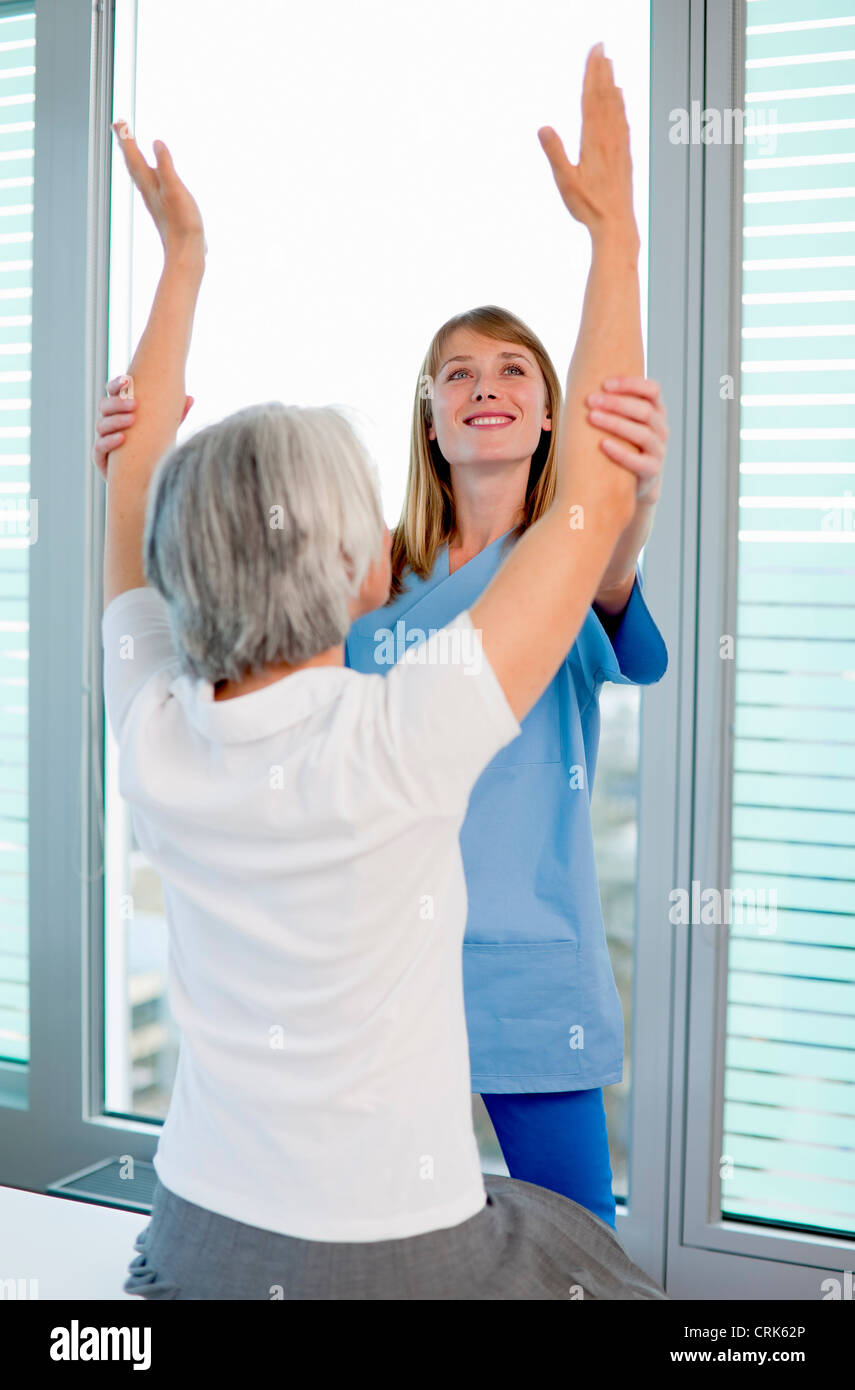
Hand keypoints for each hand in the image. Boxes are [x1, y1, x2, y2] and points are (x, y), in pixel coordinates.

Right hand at [92, 373, 193, 480]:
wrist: (146, 482)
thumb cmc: (155, 450)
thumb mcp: (166, 431)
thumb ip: (175, 416)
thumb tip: (190, 398)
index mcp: (119, 412)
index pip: (112, 392)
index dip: (116, 384)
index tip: (128, 380)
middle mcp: (108, 423)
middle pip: (104, 406)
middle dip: (118, 403)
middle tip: (135, 404)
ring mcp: (102, 440)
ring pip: (101, 425)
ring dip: (116, 420)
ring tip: (132, 420)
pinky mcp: (101, 459)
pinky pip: (100, 447)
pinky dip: (110, 441)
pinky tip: (122, 438)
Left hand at [111, 120, 204, 256]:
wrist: (186, 255)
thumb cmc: (182, 224)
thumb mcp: (176, 190)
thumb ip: (166, 166)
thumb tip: (156, 142)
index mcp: (149, 184)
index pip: (134, 156)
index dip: (126, 138)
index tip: (119, 120)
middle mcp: (148, 191)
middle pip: (133, 163)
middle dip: (126, 144)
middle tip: (119, 126)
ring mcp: (156, 201)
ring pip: (140, 175)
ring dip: (134, 158)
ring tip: (131, 146)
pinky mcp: (164, 210)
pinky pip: (151, 184)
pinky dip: (148, 173)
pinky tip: (154, 177)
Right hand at [537, 43, 636, 243]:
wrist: (617, 224)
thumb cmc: (588, 207)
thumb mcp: (565, 181)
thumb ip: (555, 153)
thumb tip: (543, 128)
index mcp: (593, 140)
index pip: (591, 98)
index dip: (591, 73)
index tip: (593, 51)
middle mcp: (609, 137)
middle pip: (605, 96)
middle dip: (602, 70)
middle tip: (601, 46)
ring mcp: (619, 145)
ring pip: (616, 106)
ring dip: (611, 83)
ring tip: (610, 64)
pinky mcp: (625, 156)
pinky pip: (623, 122)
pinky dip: (620, 105)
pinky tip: (620, 99)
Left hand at [586, 376, 665, 503]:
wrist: (632, 485)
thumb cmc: (619, 445)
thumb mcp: (620, 422)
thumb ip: (611, 405)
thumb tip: (578, 383)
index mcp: (656, 412)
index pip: (652, 390)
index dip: (630, 384)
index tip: (604, 384)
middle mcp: (661, 429)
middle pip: (644, 410)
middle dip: (616, 403)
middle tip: (590, 400)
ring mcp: (659, 451)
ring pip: (642, 434)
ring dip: (615, 423)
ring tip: (591, 417)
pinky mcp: (652, 471)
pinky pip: (639, 461)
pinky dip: (620, 452)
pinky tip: (602, 444)